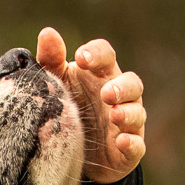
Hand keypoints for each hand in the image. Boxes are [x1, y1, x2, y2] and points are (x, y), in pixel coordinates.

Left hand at [36, 27, 145, 182]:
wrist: (72, 152)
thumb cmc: (67, 106)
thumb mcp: (55, 83)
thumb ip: (51, 60)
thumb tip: (48, 33)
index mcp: (100, 74)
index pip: (106, 56)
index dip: (97, 54)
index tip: (81, 58)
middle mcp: (119, 95)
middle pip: (132, 83)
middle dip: (121, 87)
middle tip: (106, 93)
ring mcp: (126, 123)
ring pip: (137, 113)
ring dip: (129, 113)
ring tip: (115, 115)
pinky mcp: (127, 150)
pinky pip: (136, 146)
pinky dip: (132, 143)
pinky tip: (122, 141)